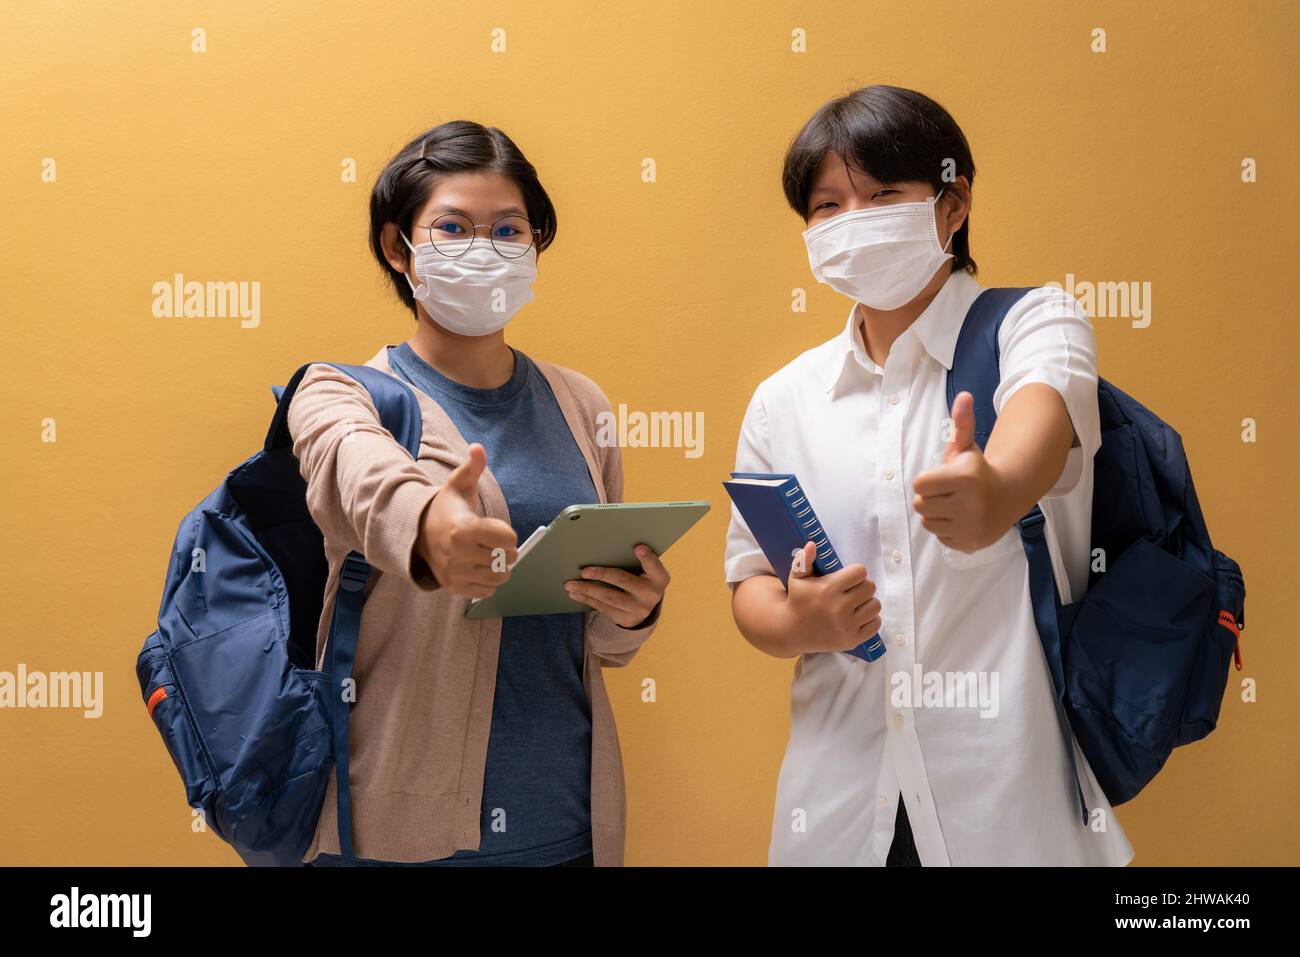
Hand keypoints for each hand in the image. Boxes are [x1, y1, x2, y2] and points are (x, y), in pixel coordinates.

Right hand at [416, 443, 517, 597]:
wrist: (420, 534)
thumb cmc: (447, 508)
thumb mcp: (459, 485)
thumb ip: (473, 467)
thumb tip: (478, 447)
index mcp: (464, 528)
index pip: (508, 538)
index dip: (506, 532)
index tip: (494, 527)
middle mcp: (458, 553)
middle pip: (507, 558)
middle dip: (505, 549)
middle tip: (491, 542)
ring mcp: (456, 573)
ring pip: (500, 576)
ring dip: (499, 566)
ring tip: (486, 554)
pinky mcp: (455, 588)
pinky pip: (488, 590)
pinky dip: (488, 580)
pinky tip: (477, 567)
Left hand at [564, 544, 669, 627]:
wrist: (646, 607)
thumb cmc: (642, 579)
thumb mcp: (646, 570)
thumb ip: (636, 560)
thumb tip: (604, 549)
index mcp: (659, 578)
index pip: (654, 566)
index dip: (647, 557)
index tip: (638, 547)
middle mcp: (651, 595)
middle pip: (624, 581)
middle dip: (602, 575)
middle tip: (584, 571)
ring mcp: (638, 609)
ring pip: (609, 598)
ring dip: (587, 590)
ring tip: (570, 585)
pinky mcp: (625, 619)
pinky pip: (603, 608)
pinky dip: (587, 599)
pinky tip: (575, 594)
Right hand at [781, 541, 880, 653]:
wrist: (792, 632)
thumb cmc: (798, 600)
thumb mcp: (797, 578)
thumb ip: (804, 560)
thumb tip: (812, 544)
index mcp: (828, 590)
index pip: (860, 572)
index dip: (856, 572)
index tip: (848, 577)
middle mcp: (839, 608)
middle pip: (870, 587)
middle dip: (863, 586)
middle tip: (852, 590)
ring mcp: (846, 626)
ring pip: (875, 605)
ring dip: (868, 602)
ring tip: (856, 603)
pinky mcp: (852, 640)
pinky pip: (876, 624)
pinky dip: (870, 619)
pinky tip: (858, 616)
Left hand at [912, 391, 1012, 552]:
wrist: (1009, 495)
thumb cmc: (978, 470)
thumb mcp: (967, 446)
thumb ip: (961, 423)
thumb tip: (963, 395)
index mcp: (965, 477)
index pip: (919, 484)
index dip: (928, 480)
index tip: (944, 477)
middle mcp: (969, 503)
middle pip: (920, 505)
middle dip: (931, 497)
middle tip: (949, 492)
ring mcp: (971, 526)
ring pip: (928, 523)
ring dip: (936, 514)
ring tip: (955, 505)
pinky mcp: (971, 544)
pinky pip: (940, 537)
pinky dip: (947, 530)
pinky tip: (962, 519)